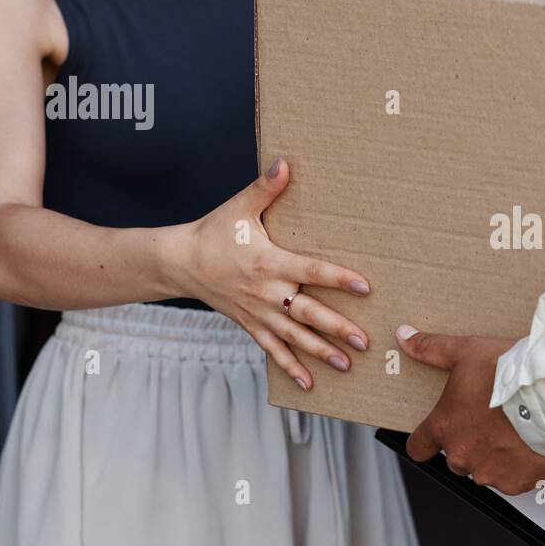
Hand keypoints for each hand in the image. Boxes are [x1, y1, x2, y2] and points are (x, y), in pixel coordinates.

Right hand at [172, 158, 371, 390]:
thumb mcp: (240, 208)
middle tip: (363, 341)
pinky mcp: (250, 325)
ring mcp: (258, 313)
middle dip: (336, 328)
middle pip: (307, 313)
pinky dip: (291, 367)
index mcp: (269, 262)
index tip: (364, 286)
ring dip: (320, 352)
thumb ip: (265, 188)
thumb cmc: (215, 232)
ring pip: (294, 337)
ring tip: (347, 365)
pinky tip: (310, 383)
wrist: (180, 262)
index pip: (311, 270)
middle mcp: (266, 292)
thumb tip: (285, 162)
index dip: (338, 278)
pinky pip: (272, 350)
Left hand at [396, 328, 544, 494]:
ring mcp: (489, 472)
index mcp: (445, 427)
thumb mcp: (465, 352)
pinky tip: (527, 442)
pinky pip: (512, 478)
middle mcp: (462, 455)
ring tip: (513, 429)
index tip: (435, 434)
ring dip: (494, 455)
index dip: (425, 440)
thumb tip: (405, 338)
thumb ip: (431, 348)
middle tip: (490, 420)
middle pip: (456, 457)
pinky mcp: (516, 482)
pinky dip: (518, 465)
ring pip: (485, 468)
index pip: (418, 447)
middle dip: (471, 442)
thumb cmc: (510, 376)